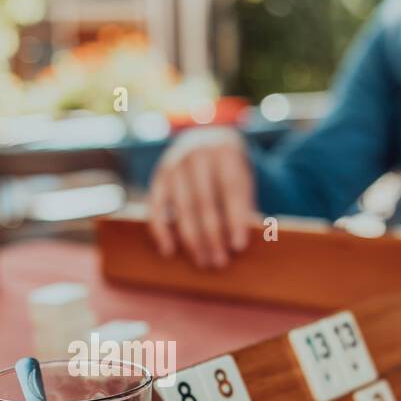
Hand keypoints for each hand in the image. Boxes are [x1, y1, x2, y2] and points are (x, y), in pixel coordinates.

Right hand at [147, 127, 257, 268]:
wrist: (204, 138)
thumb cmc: (229, 168)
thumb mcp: (243, 176)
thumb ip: (244, 203)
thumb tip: (242, 242)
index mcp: (225, 151)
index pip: (230, 189)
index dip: (235, 219)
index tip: (238, 247)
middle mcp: (197, 154)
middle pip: (205, 201)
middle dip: (212, 235)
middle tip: (219, 262)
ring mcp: (175, 164)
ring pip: (182, 207)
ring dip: (192, 239)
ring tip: (203, 261)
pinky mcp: (158, 176)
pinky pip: (156, 206)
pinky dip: (161, 230)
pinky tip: (169, 250)